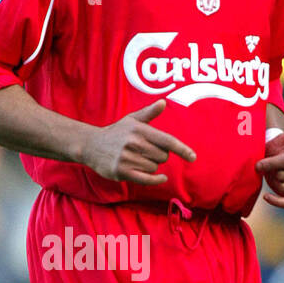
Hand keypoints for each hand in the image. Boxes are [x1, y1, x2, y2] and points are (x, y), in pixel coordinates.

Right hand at [79, 99, 195, 185]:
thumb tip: (163, 102)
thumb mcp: (131, 120)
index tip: (193, 157)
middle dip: (159, 156)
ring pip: (154, 168)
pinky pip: (146, 179)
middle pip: (163, 156)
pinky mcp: (121, 171)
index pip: (167, 141)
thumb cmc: (116, 132)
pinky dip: (156, 179)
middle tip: (145, 152)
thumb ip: (148, 113)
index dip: (182, 149)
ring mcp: (127, 158)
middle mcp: (134, 143)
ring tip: (136, 159)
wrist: (91, 145)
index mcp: (140, 130)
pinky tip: (162, 178)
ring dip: (150, 166)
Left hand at [255, 122, 283, 208]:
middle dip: (272, 173)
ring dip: (273, 183)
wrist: (278, 160)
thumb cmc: (277, 149)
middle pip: (282, 176)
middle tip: (270, 169)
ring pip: (283, 188)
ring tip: (274, 175)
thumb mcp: (281, 140)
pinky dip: (277, 201)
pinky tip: (267, 196)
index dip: (269, 164)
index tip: (257, 165)